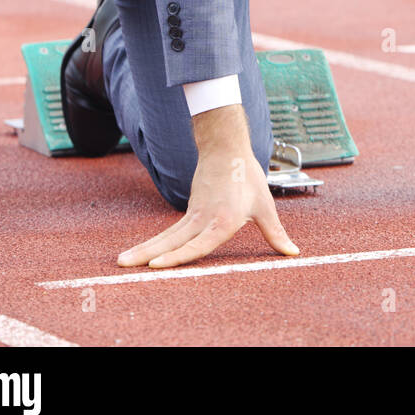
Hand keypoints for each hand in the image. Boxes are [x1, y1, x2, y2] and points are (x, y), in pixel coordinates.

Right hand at [117, 104, 298, 268]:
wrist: (227, 147)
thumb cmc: (248, 178)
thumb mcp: (265, 207)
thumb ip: (276, 233)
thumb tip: (294, 253)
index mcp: (225, 220)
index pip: (198, 245)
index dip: (177, 257)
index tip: (156, 266)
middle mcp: (205, 219)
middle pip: (173, 241)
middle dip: (147, 256)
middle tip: (122, 266)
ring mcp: (194, 214)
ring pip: (167, 236)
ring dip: (144, 249)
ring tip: (121, 261)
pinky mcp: (190, 211)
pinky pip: (171, 232)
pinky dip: (155, 243)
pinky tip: (140, 254)